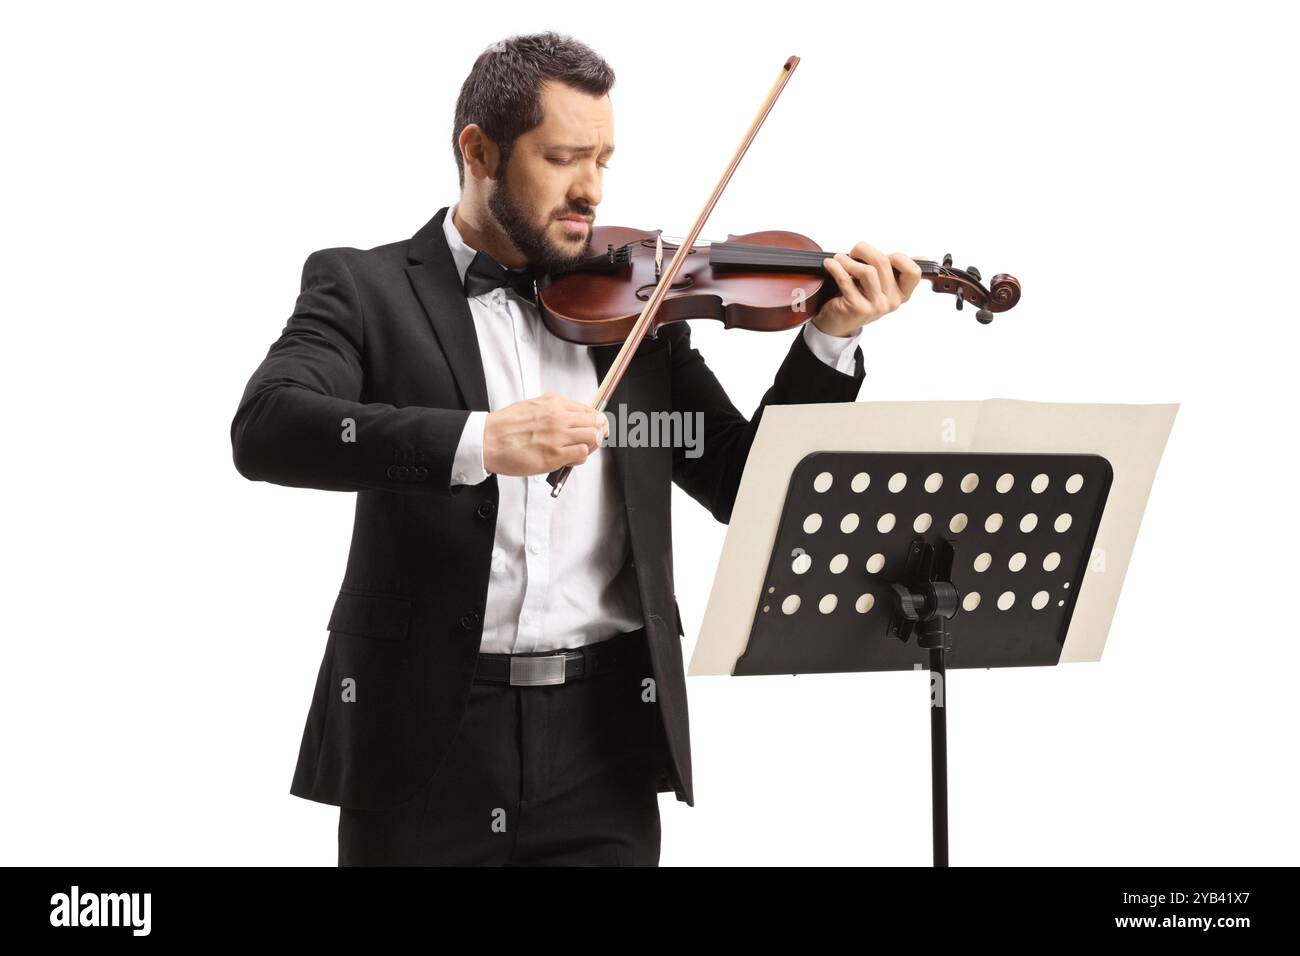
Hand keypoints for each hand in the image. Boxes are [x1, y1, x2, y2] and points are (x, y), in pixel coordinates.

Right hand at [483, 393, 609, 475]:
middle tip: (591, 442)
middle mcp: (559, 417)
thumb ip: (556, 411)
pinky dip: (579, 458)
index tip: (597, 428)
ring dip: (589, 447)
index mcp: (555, 404)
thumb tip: (576, 419)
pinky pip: (581, 455)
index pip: (590, 410)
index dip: (597, 422)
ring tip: (577, 451)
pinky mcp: (554, 455)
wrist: (488, 440)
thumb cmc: (506, 426)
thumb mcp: (534, 406)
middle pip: (597, 423)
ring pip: (593, 438)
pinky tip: (568, 459)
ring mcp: (558, 436)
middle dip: (598, 434)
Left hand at [810, 243, 922, 336]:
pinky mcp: (858, 308)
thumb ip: (898, 270)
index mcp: (903, 293)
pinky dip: (835, 268)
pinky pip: (846, 280)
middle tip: (852, 251)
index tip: (884, 255)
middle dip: (864, 250)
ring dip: (848, 260)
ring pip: (867, 271)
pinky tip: (830, 264)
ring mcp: (876, 306)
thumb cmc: (860, 296)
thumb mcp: (882, 284)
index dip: (899, 257)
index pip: (913, 271)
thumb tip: (924, 258)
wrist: (838, 322)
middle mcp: (893, 301)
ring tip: (838, 259)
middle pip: (883, 262)